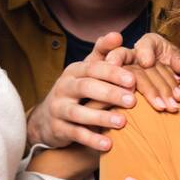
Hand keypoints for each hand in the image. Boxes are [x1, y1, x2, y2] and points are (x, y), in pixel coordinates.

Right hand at [26, 32, 179, 149]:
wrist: (47, 118)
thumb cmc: (77, 91)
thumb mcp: (87, 71)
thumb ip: (103, 54)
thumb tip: (118, 35)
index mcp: (75, 71)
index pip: (94, 68)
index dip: (113, 73)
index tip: (133, 79)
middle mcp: (64, 87)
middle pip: (86, 87)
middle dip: (110, 93)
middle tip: (133, 100)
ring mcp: (59, 108)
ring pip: (78, 112)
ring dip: (101, 116)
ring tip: (123, 122)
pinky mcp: (57, 128)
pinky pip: (75, 134)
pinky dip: (91, 139)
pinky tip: (109, 145)